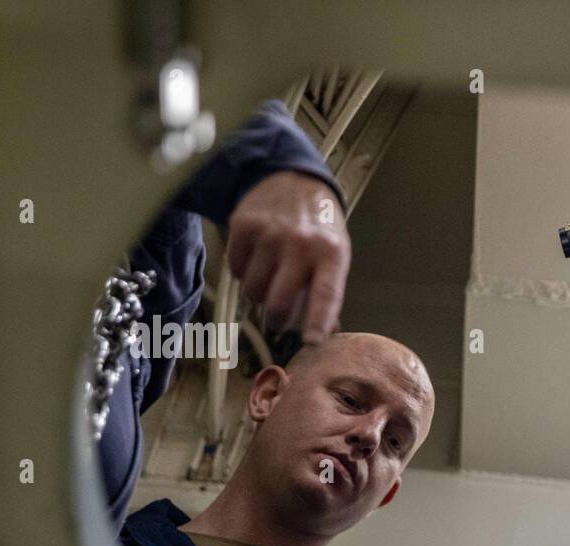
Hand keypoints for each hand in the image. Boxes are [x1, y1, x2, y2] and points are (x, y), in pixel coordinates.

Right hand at [225, 171, 349, 344]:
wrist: (292, 179)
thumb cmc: (319, 227)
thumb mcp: (335, 254)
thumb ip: (328, 291)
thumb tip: (323, 334)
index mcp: (331, 253)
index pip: (326, 294)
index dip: (318, 321)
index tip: (312, 342)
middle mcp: (300, 243)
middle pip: (278, 302)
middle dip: (276, 319)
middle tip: (278, 319)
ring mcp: (269, 234)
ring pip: (252, 291)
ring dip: (258, 293)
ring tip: (270, 276)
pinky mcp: (242, 225)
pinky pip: (235, 270)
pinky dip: (243, 271)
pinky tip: (257, 257)